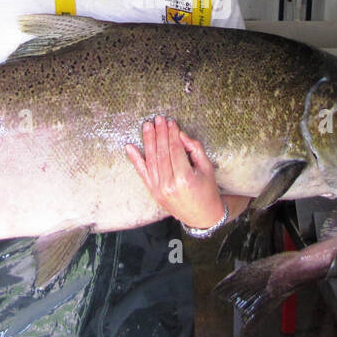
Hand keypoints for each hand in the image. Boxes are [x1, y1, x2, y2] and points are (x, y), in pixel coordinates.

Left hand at [125, 115, 224, 229]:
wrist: (202, 216)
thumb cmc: (207, 190)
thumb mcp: (207, 168)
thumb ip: (195, 149)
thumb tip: (180, 134)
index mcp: (184, 178)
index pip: (175, 150)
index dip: (172, 134)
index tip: (171, 122)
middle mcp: (169, 184)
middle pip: (162, 153)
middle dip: (159, 134)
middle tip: (158, 119)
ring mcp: (159, 189)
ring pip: (151, 160)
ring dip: (148, 141)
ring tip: (147, 126)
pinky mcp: (153, 192)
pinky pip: (142, 173)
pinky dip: (135, 159)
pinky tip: (130, 147)